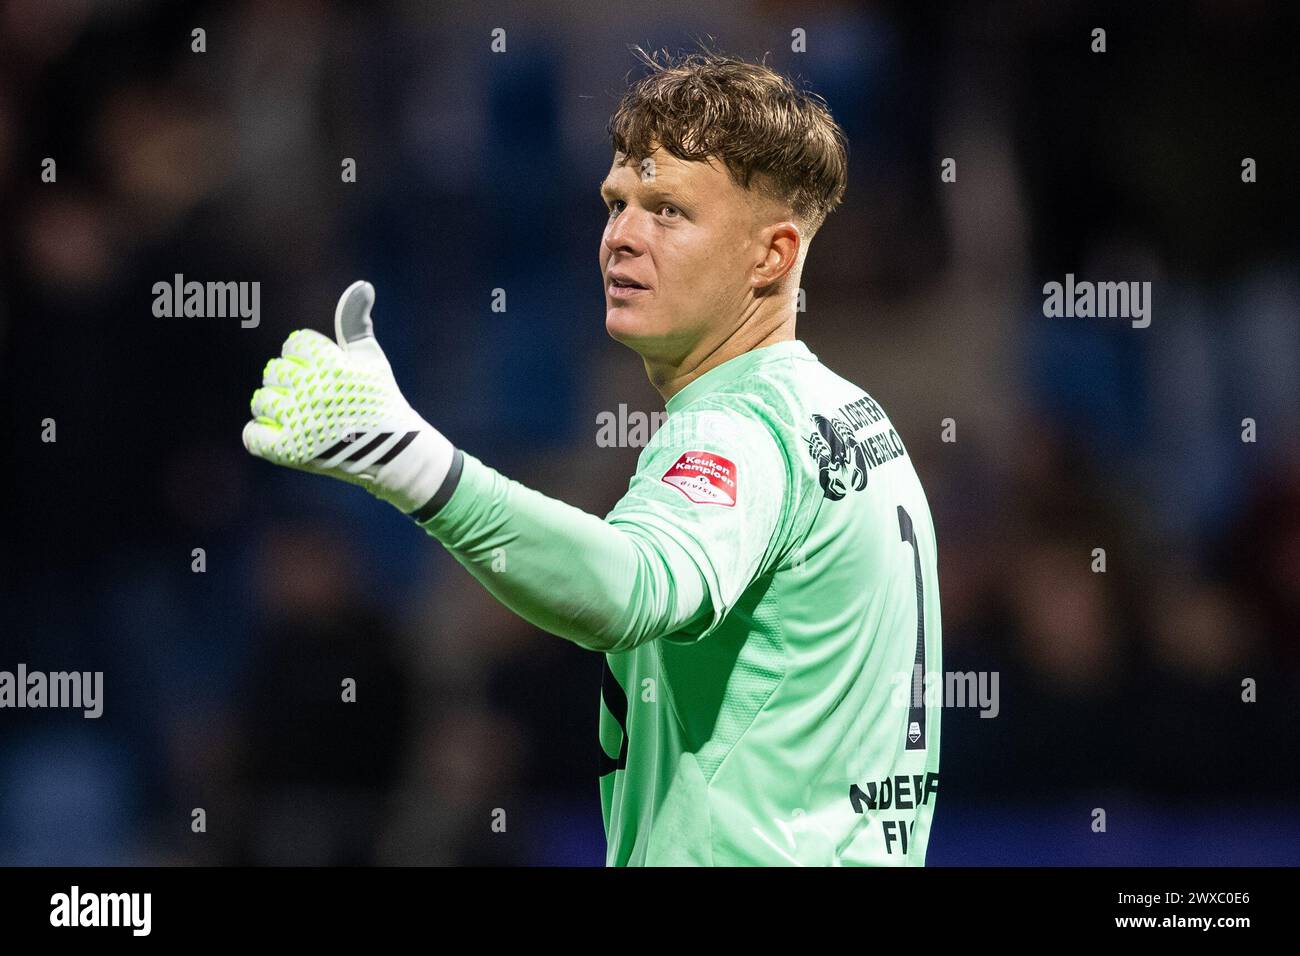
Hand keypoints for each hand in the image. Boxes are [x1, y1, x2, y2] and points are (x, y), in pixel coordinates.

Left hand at [242, 280, 453, 512]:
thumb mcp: (371, 360)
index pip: (296, 344)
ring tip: (300, 416)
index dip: (307, 357)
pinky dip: (263, 434)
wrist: (392, 455)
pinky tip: (284, 435)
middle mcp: (315, 391)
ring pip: (262, 400)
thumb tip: (361, 285)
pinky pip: (253, 434)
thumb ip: (355, 322)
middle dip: (291, 382)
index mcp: (333, 366)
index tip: (322, 373)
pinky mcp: (290, 451)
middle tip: (314, 399)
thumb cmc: (380, 401)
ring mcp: (301, 422)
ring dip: (276, 408)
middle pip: (275, 371)